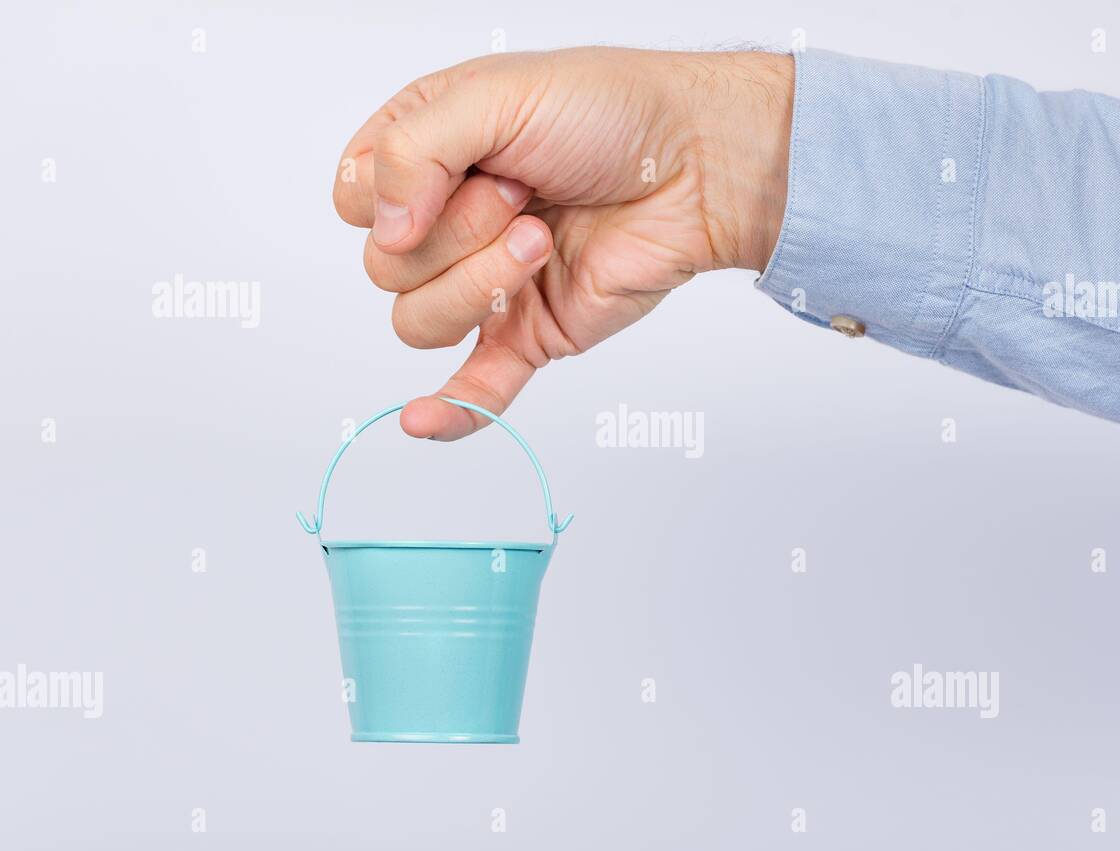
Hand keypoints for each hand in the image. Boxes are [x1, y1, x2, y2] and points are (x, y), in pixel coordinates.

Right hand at [333, 47, 792, 437]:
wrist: (698, 165)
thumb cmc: (611, 112)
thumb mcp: (495, 94)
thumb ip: (413, 151)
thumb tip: (382, 232)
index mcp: (428, 157)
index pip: (355, 201)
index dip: (391, 195)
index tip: (455, 166)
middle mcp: (449, 223)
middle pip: (385, 268)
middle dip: (455, 230)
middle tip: (523, 190)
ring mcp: (487, 284)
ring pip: (419, 322)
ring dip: (481, 281)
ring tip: (544, 237)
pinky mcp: (529, 334)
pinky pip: (474, 388)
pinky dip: (447, 410)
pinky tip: (421, 420)